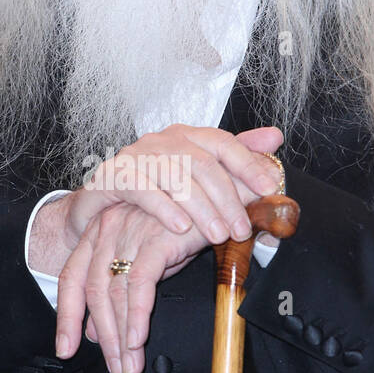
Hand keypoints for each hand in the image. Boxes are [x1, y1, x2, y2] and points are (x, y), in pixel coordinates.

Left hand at [55, 133, 285, 372]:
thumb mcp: (154, 259)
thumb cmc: (193, 224)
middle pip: (91, 290)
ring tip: (129, 367)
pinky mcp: (154, 237)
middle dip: (103, 337)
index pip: (73, 278)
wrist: (228, 192)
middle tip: (116, 371)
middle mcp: (109, 229)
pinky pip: (139, 284)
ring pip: (114, 293)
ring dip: (120, 336)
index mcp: (103, 231)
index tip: (67, 350)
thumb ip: (127, 289)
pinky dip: (137, 315)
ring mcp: (129, 232)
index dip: (67, 316)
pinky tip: (138, 340)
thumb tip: (103, 330)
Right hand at [69, 123, 284, 248]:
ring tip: (218, 236)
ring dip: (202, 209)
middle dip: (227, 198)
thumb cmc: (154, 197)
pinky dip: (164, 208)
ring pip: (175, 176)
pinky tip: (181, 227)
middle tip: (242, 229)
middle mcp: (162, 140)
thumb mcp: (198, 182)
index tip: (270, 188)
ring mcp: (135, 155)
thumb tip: (275, 136)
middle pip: (202, 163)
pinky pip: (142, 188)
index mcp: (186, 137)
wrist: (98, 211)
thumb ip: (234, 159)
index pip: (223, 142)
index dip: (249, 163)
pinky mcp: (112, 174)